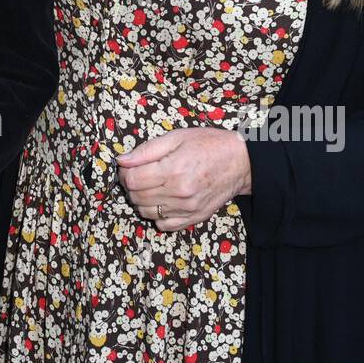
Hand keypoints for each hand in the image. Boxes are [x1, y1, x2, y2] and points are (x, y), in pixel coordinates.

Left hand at [116, 127, 251, 231]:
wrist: (241, 162)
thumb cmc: (208, 145)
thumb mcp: (176, 137)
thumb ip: (146, 151)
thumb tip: (121, 160)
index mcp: (173, 170)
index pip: (132, 180)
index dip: (123, 173)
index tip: (127, 166)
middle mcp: (179, 192)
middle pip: (137, 197)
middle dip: (130, 186)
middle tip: (138, 174)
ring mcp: (187, 208)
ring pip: (146, 213)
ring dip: (142, 200)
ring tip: (151, 186)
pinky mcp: (194, 218)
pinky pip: (164, 225)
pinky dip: (157, 215)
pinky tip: (163, 200)